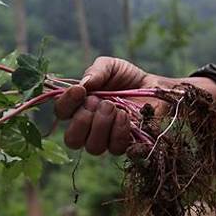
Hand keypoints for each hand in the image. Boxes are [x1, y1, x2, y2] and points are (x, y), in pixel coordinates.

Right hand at [54, 57, 215, 155]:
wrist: (155, 86)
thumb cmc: (127, 77)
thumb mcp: (110, 66)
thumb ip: (95, 71)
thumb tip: (83, 85)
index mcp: (79, 107)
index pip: (61, 113)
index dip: (66, 104)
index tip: (80, 91)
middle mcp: (88, 128)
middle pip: (72, 140)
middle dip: (83, 120)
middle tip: (99, 102)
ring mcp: (106, 139)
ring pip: (93, 147)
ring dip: (102, 125)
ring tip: (114, 107)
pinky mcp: (126, 146)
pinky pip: (116, 149)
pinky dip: (119, 132)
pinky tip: (126, 117)